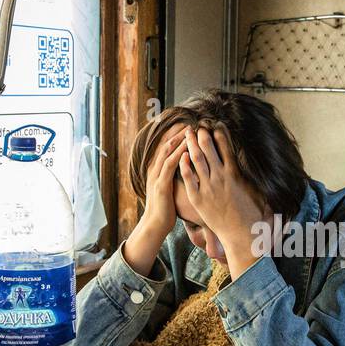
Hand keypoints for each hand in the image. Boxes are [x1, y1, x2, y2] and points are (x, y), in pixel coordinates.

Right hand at [122, 131, 185, 275]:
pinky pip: (169, 167)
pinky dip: (178, 156)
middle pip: (165, 143)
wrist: (155, 224)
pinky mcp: (161, 185)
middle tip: (189, 121)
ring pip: (167, 152)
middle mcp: (155, 169)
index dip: (175, 134)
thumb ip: (174, 175)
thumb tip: (186, 166)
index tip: (187, 124)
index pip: (166, 145)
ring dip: (179, 140)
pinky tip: (186, 149)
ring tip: (189, 130)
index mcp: (157, 169)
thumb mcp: (170, 187)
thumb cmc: (166, 208)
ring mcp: (156, 176)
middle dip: (177, 132)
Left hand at [178, 125, 266, 277]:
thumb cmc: (254, 217)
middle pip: (209, 149)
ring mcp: (207, 187)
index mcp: (236, 174)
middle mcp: (220, 177)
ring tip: (188, 134)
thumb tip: (280, 173)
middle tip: (198, 126)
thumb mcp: (262, 194)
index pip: (226, 147)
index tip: (216, 125)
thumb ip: (264, 181)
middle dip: (203, 134)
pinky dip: (184, 165)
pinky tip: (182, 155)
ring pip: (197, 159)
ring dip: (192, 144)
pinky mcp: (198, 198)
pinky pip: (188, 178)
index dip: (220, 133)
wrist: (242, 236)